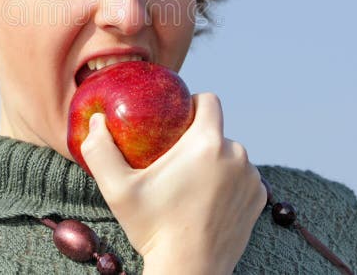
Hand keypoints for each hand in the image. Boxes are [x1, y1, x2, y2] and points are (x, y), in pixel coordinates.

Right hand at [80, 92, 266, 274]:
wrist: (189, 272)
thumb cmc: (152, 229)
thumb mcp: (117, 189)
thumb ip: (100, 149)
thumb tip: (96, 120)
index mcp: (206, 143)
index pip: (208, 100)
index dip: (190, 104)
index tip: (173, 122)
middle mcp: (236, 155)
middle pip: (217, 130)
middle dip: (197, 139)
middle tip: (173, 161)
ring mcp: (252, 179)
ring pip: (230, 154)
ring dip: (214, 161)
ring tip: (190, 185)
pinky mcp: (259, 200)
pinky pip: (243, 177)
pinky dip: (228, 183)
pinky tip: (207, 201)